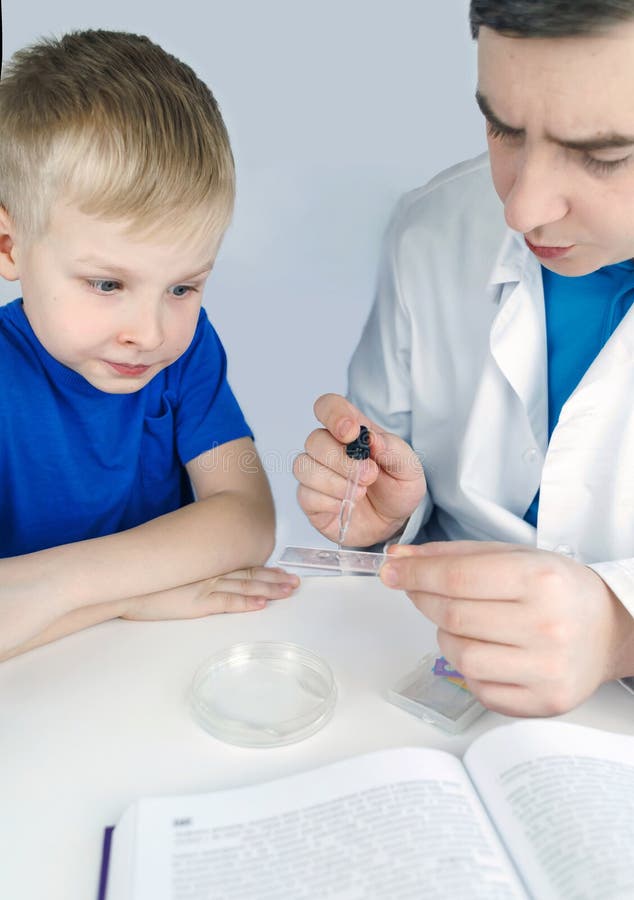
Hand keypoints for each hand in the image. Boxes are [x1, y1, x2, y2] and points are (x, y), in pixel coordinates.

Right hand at [121, 566, 299, 619]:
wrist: (128, 584)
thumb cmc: (148, 579)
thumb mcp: (176, 568)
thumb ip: (194, 568)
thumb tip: (206, 570)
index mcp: (208, 563)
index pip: (243, 566)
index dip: (265, 569)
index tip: (282, 571)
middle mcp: (212, 572)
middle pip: (251, 574)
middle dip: (276, 578)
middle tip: (296, 581)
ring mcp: (207, 586)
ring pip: (247, 587)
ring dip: (270, 589)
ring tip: (289, 591)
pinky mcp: (199, 603)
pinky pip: (229, 603)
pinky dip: (247, 603)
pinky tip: (263, 604)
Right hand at [294, 393, 425, 546]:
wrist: (392, 523)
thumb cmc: (397, 489)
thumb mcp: (409, 469)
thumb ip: (394, 450)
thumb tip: (372, 439)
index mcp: (351, 431)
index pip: (328, 407)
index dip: (334, 415)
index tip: (351, 433)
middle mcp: (328, 449)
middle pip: (315, 440)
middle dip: (342, 460)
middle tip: (369, 475)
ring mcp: (315, 474)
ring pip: (304, 467)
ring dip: (334, 482)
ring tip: (359, 494)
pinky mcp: (310, 500)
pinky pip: (305, 495)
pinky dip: (328, 502)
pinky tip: (346, 506)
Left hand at [380, 541, 633, 715]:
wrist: (610, 629)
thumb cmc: (558, 589)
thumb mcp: (514, 557)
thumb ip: (454, 556)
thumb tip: (398, 561)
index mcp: (540, 580)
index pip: (457, 578)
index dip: (415, 574)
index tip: (391, 571)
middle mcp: (547, 626)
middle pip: (452, 617)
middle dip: (423, 600)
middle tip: (418, 591)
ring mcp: (546, 669)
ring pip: (460, 656)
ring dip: (447, 637)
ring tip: (465, 624)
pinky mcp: (544, 702)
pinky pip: (479, 689)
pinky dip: (470, 669)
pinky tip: (487, 650)